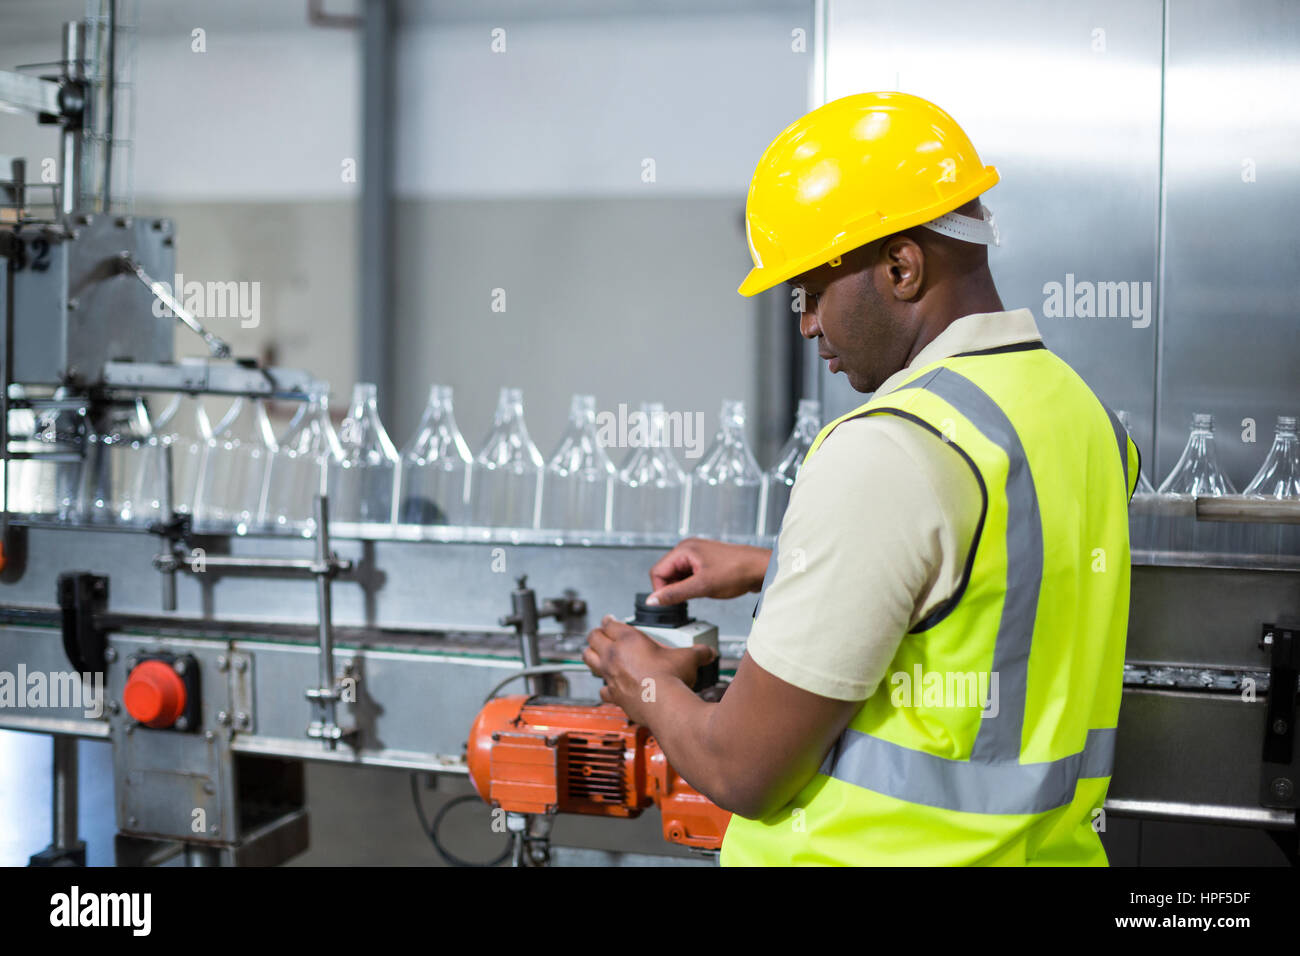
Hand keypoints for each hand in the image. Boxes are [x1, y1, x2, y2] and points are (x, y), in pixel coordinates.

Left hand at [583, 615, 717, 723]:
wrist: (664, 705)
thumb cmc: (671, 678)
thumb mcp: (688, 658)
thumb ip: (698, 652)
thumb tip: (708, 652)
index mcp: (629, 639)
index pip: (610, 623)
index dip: (610, 620)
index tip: (610, 620)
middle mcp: (614, 655)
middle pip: (593, 637)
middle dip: (596, 635)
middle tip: (601, 635)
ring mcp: (610, 675)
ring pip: (588, 659)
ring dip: (591, 655)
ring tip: (596, 655)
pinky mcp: (613, 694)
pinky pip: (602, 689)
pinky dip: (604, 687)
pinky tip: (609, 687)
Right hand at [646, 537, 771, 605]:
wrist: (761, 569)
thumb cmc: (738, 571)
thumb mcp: (702, 587)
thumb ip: (675, 594)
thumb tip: (653, 600)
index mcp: (684, 549)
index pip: (657, 572)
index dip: (660, 590)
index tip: (670, 603)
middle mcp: (688, 549)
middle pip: (666, 573)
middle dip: (674, 589)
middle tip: (689, 598)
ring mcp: (697, 555)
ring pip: (678, 576)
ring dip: (684, 588)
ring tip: (701, 592)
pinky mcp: (705, 562)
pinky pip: (689, 576)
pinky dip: (693, 586)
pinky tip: (705, 590)